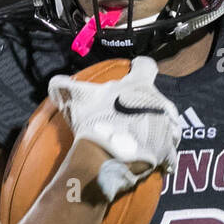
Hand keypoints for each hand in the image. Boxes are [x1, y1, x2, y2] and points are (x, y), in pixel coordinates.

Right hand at [48, 56, 181, 200]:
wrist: (109, 154)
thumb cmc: (94, 119)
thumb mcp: (74, 98)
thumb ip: (63, 86)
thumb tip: (55, 82)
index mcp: (139, 85)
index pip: (146, 66)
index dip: (140, 66)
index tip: (135, 68)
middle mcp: (159, 102)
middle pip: (156, 98)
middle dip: (145, 104)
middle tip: (129, 114)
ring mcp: (167, 126)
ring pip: (165, 123)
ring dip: (156, 127)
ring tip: (141, 138)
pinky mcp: (169, 149)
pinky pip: (168, 150)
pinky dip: (161, 153)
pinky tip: (150, 157)